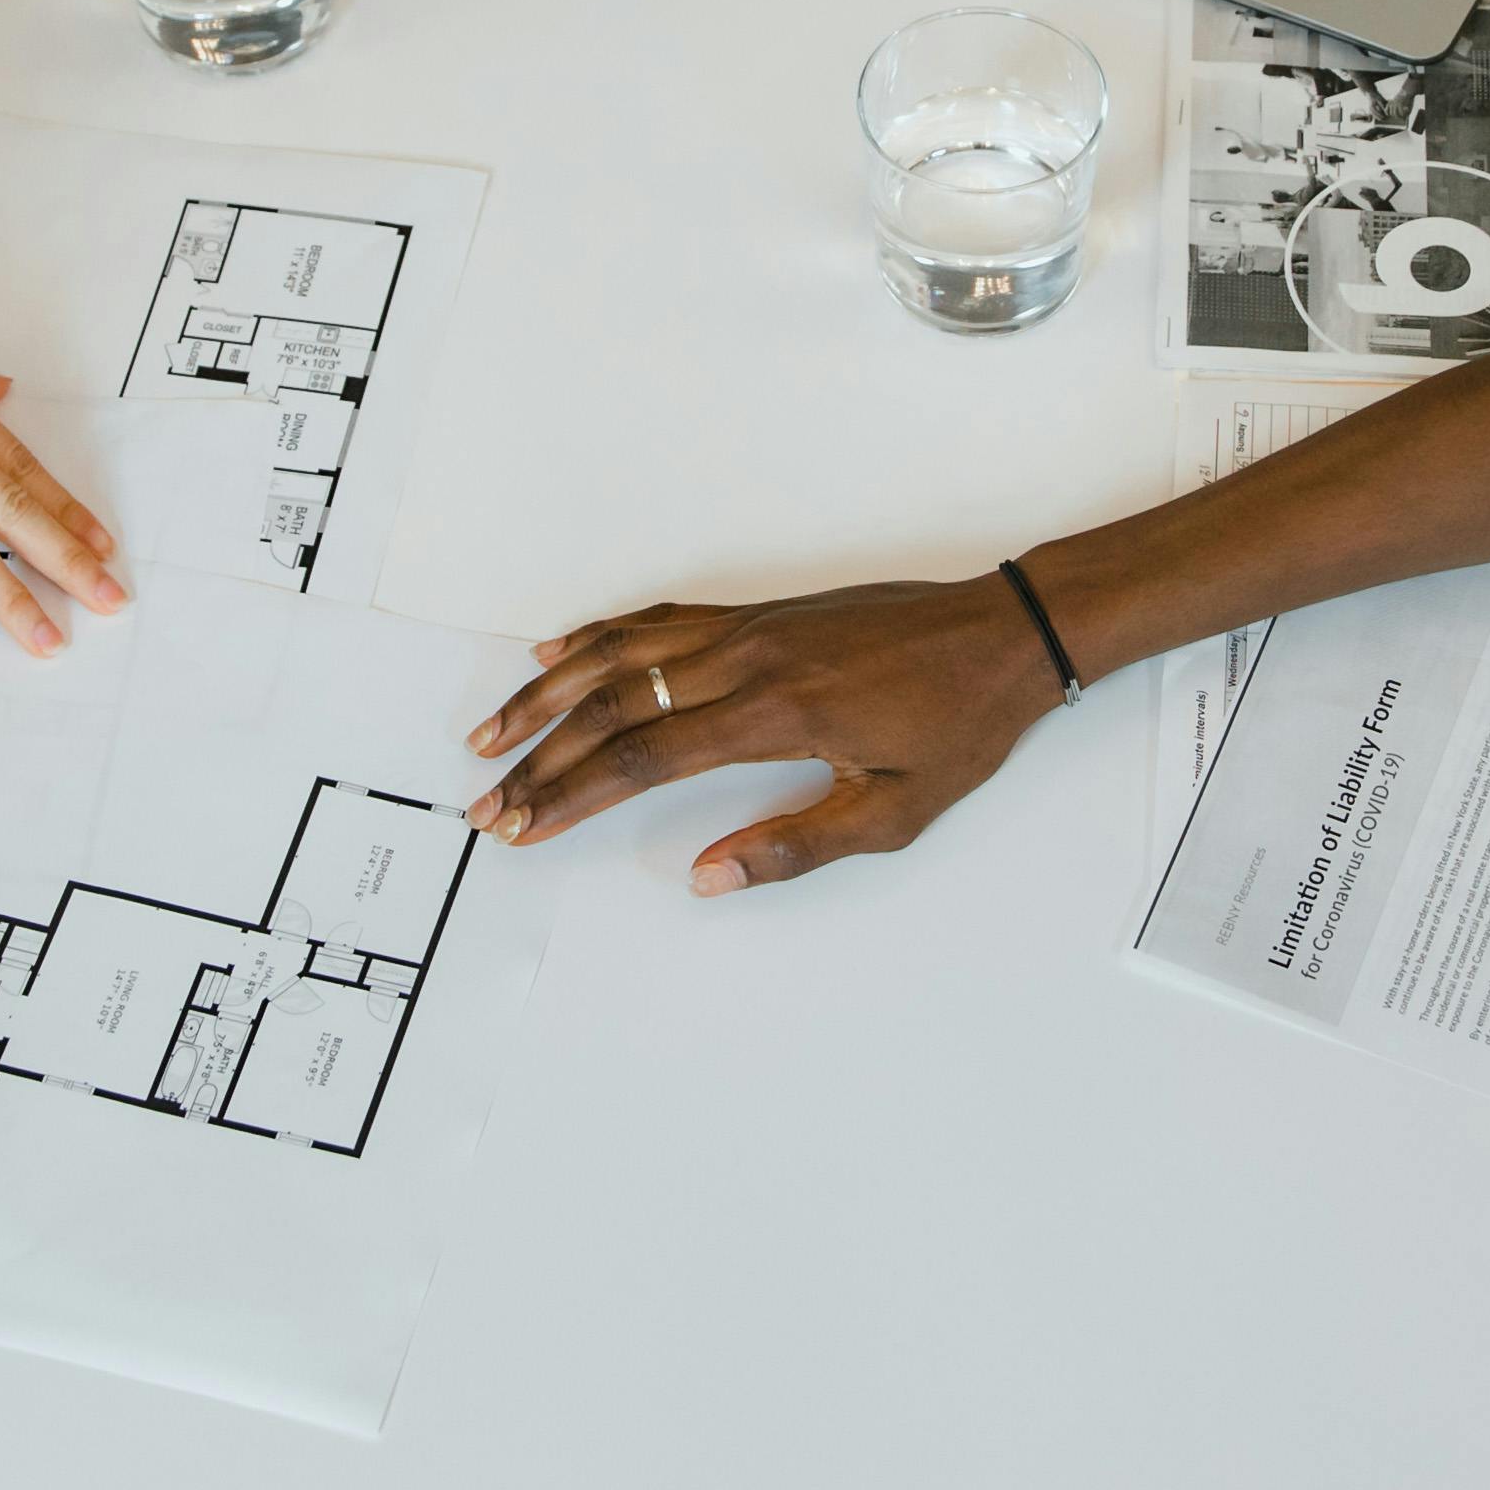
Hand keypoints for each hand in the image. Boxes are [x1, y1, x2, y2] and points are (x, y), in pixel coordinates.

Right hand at [465, 577, 1069, 890]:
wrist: (1003, 634)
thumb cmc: (956, 725)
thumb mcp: (892, 813)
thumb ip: (793, 847)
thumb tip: (707, 878)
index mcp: (773, 713)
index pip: (642, 758)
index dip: (571, 795)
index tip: (522, 824)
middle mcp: (746, 659)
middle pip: (611, 705)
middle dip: (538, 757)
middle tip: (485, 798)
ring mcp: (747, 626)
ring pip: (619, 652)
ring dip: (546, 693)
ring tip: (491, 730)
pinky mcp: (758, 611)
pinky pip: (658, 617)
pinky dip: (599, 634)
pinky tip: (559, 653)